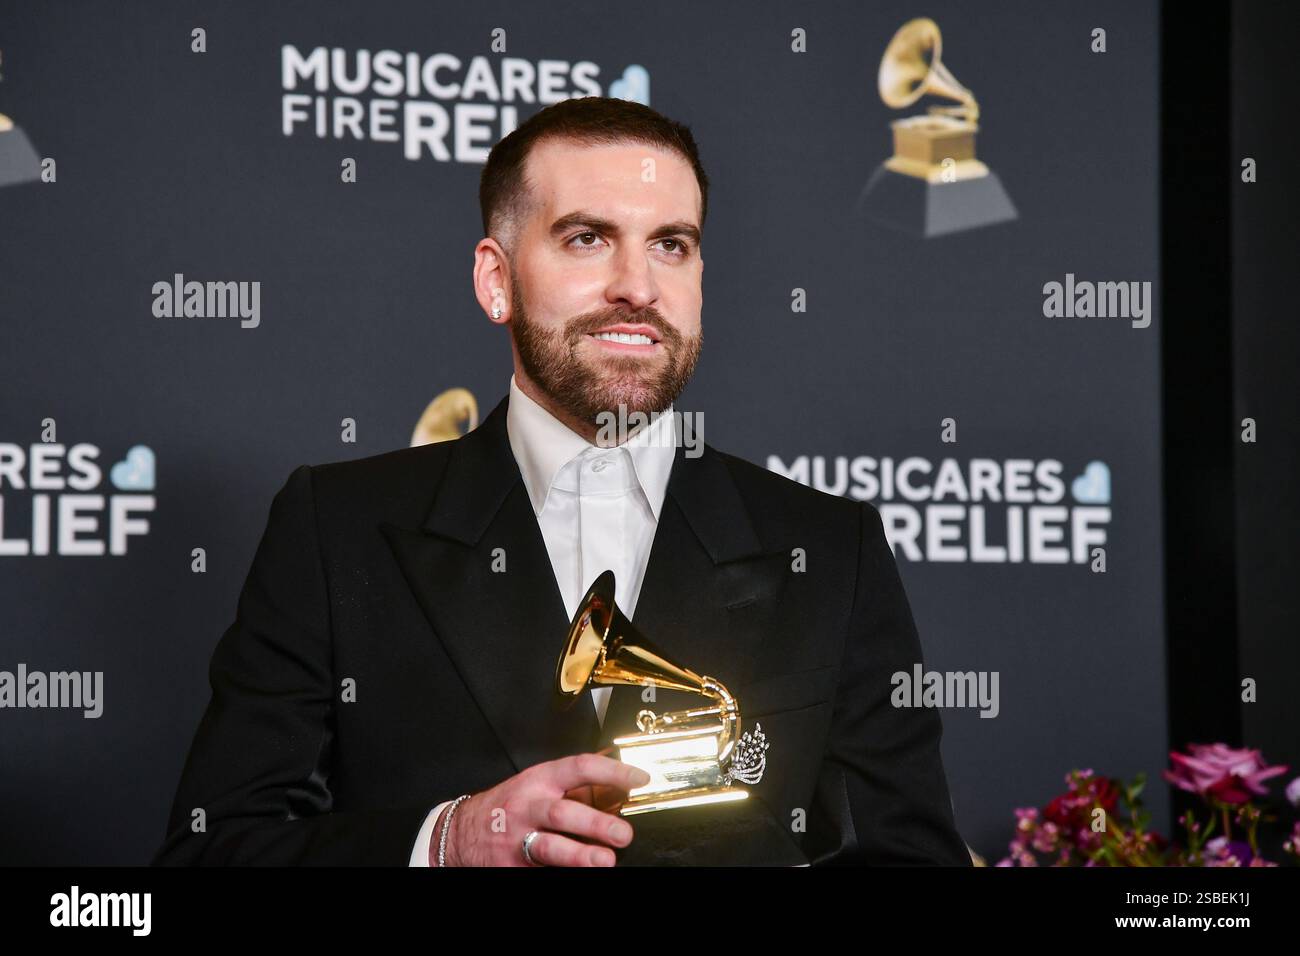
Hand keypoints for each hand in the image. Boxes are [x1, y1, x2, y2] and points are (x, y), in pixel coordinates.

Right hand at [436, 752, 649, 865]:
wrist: (461, 831)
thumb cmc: (509, 805)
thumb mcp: (537, 784)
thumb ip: (574, 787)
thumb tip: (619, 788)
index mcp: (540, 780)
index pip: (580, 767)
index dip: (612, 771)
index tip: (639, 779)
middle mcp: (529, 806)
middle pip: (563, 812)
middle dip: (595, 823)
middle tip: (623, 833)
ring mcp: (518, 838)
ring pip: (549, 846)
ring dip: (579, 855)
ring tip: (605, 861)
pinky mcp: (512, 866)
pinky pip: (538, 870)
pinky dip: (559, 874)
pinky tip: (581, 876)